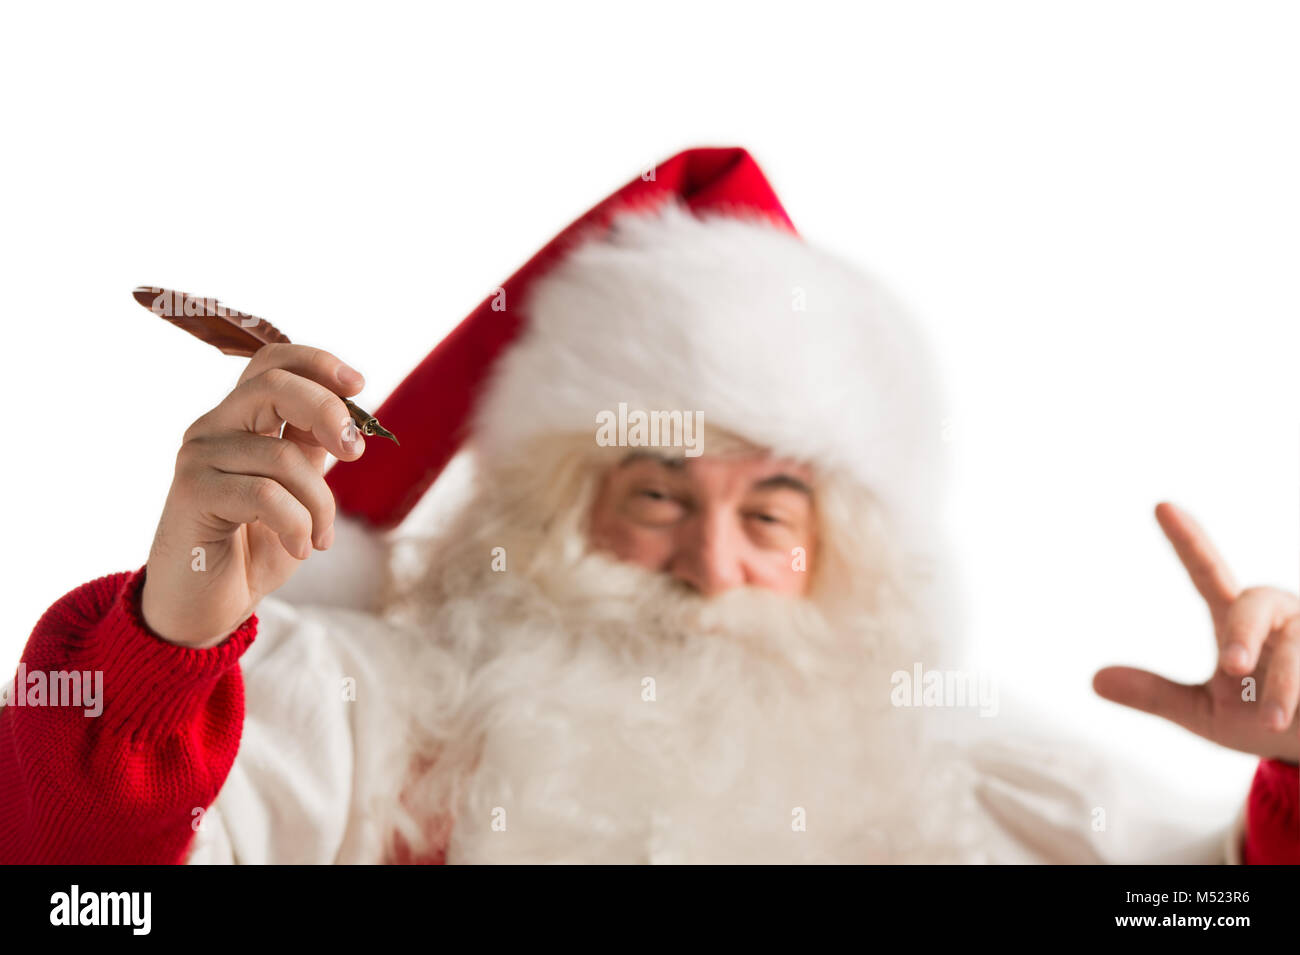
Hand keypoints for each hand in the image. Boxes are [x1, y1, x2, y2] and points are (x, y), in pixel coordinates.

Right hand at [140, 344, 366, 647]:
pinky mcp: (192, 492)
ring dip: (319, 504)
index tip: (360, 384)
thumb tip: (347, 418)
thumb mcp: (296, 491)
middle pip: (273, 385)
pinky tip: (299, 549)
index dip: (318, 363)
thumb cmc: (251, 547)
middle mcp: (213, 428)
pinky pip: (265, 495)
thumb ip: (310, 450)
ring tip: (320, 538)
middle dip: (327, 412)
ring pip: (282, 456)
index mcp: (241, 420)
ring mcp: (198, 457)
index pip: (272, 362)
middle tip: (353, 453)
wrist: (204, 607)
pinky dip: (297, 525)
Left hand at [1093, 502, 1299, 762]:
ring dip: (1283, 685)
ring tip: (1272, 720)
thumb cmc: (1264, 725)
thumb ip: (1156, 694)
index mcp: (1237, 620)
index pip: (1207, 573)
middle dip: (1244, 633)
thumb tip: (1094, 680)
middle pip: (1254, 602)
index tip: (1161, 506)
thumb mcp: (1206, 714)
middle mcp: (1277, 616)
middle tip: (1231, 665)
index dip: (1187, 541)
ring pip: (1295, 643)